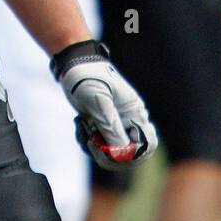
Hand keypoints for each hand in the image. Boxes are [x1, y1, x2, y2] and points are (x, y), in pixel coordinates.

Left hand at [51, 40, 157, 169]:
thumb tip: (121, 153)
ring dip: (95, 149)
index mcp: (134, 112)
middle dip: (108, 155)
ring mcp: (117, 124)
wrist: (73, 65)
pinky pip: (102, 147)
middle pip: (129, 155)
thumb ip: (110, 125)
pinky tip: (80, 126)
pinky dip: (89, 143)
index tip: (108, 149)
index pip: (147, 145)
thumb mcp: (97, 99)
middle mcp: (129, 121)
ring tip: (82, 128)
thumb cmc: (87, 76)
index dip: (131, 155)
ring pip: (113, 154)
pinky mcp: (104, 126)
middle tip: (90, 140)